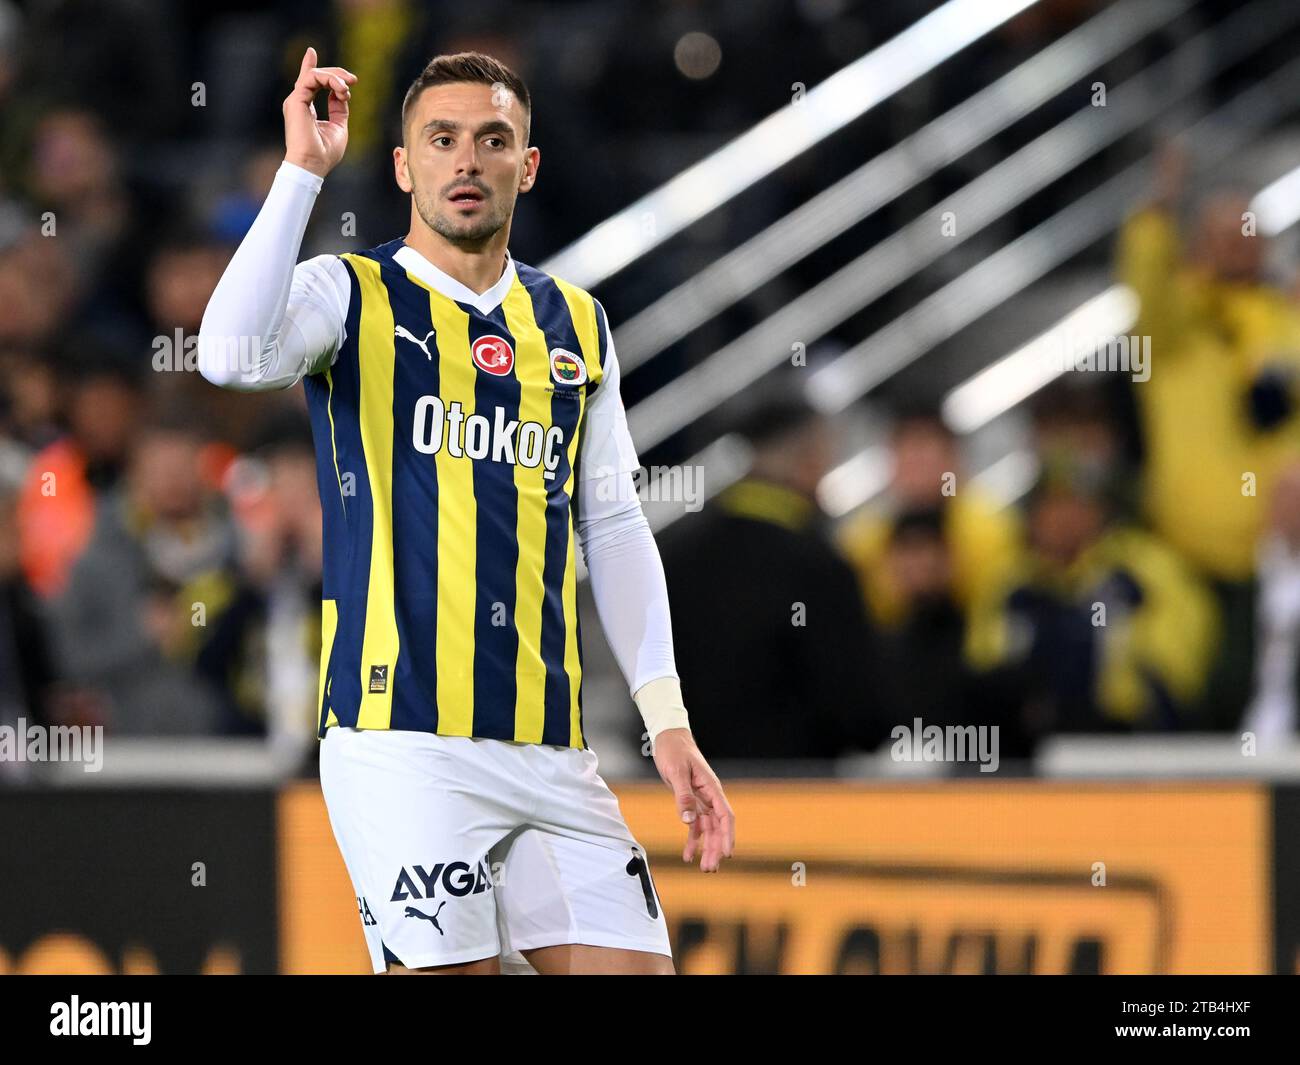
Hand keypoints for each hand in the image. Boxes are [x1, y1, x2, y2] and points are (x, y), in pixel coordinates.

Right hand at [283, 47, 356, 177]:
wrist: (312, 165)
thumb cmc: (325, 152)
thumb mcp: (339, 127)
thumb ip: (339, 109)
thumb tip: (342, 93)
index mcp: (306, 109)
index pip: (310, 83)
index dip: (314, 67)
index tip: (319, 55)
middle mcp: (299, 102)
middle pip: (315, 76)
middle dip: (336, 74)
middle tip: (353, 79)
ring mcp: (296, 100)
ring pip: (315, 75)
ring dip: (335, 77)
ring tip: (347, 87)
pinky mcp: (296, 100)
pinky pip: (312, 78)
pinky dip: (329, 80)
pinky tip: (341, 89)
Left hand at [652, 729, 734, 871]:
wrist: (668, 738)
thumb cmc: (674, 750)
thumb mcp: (676, 772)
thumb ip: (683, 796)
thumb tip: (688, 820)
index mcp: (711, 788)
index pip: (724, 816)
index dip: (727, 835)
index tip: (727, 853)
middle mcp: (710, 796)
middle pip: (717, 827)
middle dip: (716, 848)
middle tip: (710, 868)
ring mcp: (701, 800)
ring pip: (708, 829)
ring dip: (706, 848)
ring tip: (703, 868)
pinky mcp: (691, 802)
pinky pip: (695, 825)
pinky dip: (693, 840)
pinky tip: (688, 854)